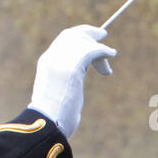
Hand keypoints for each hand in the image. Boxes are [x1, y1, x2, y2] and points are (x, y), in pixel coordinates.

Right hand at [28, 24, 116, 139]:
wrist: (47, 123)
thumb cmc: (54, 117)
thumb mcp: (58, 93)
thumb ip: (66, 82)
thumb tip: (75, 85)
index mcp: (46, 64)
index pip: (63, 41)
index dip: (78, 37)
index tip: (91, 39)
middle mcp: (51, 58)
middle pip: (72, 35)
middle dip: (88, 33)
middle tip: (103, 35)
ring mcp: (60, 62)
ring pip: (83, 42)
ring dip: (99, 47)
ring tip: (110, 54)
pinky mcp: (72, 68)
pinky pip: (92, 51)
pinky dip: (104, 51)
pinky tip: (111, 55)